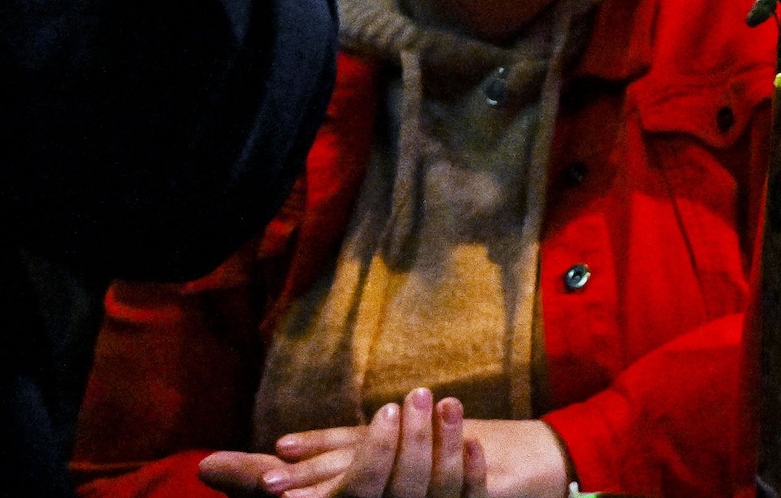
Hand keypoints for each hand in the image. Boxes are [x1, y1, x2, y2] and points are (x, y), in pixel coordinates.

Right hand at [197, 391, 487, 497]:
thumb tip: (205, 466)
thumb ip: (255, 483)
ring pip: (443, 491)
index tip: (386, 408)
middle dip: (414, 440)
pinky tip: (475, 440)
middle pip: (408, 490)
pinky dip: (474, 472)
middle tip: (420, 392)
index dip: (375, 454)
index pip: (360, 494)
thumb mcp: (295, 494)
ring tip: (447, 402)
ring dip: (447, 443)